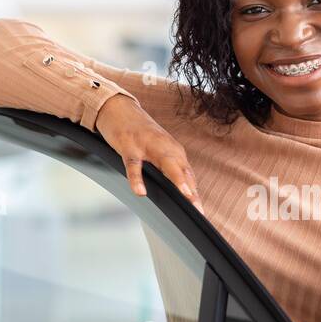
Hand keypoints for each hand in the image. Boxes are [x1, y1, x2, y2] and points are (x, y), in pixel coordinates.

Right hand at [95, 93, 204, 212]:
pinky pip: (134, 164)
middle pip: (182, 171)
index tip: (200, 212)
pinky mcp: (129, 145)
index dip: (194, 194)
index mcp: (173, 151)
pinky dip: (137, 178)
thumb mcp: (158, 152)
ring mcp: (147, 146)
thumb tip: (180, 192)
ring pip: (165, 164)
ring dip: (176, 179)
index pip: (188, 175)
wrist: (120, 109)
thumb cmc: (141, 134)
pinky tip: (140, 191)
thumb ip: (169, 170)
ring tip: (184, 196)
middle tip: (198, 209)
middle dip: (191, 190)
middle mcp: (165, 148)